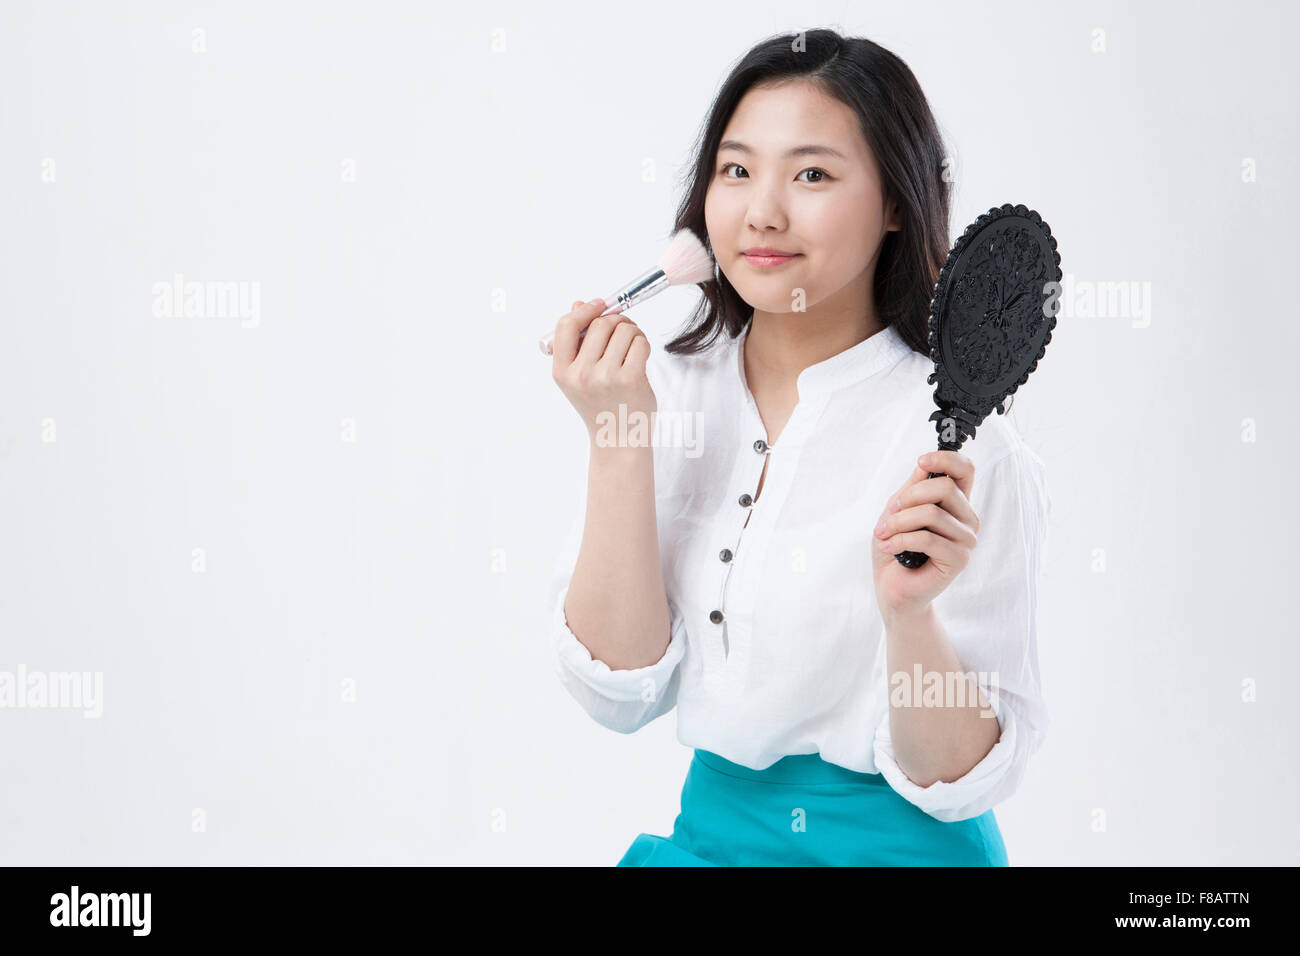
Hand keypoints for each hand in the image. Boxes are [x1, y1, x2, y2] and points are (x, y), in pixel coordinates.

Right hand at [550, 299, 654, 446]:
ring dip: (633, 332)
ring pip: (624, 330)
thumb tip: (579, 304)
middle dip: (616, 321)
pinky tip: (641, 357)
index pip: (566, 326)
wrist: (618, 439)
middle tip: (624, 330)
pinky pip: (640, 342)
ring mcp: (606, 377)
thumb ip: (578, 342)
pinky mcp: (631, 379)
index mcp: (562, 372)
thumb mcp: (579, 377)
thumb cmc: (600, 405)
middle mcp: (581, 375)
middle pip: (601, 324)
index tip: (599, 305)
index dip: (585, 311)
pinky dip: (643, 344)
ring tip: (632, 347)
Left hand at [871, 450, 979, 623]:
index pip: (966, 469)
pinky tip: (888, 546)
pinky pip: (927, 538)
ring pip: (931, 513)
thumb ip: (913, 487)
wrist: (892, 587)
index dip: (946, 458)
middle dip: (908, 497)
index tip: (921, 461)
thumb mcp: (897, 509)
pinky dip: (899, 540)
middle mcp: (967, 518)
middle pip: (945, 487)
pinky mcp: (959, 559)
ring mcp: (966, 539)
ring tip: (883, 534)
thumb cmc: (894, 547)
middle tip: (889, 513)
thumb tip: (924, 464)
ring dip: (898, 522)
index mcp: (955, 502)